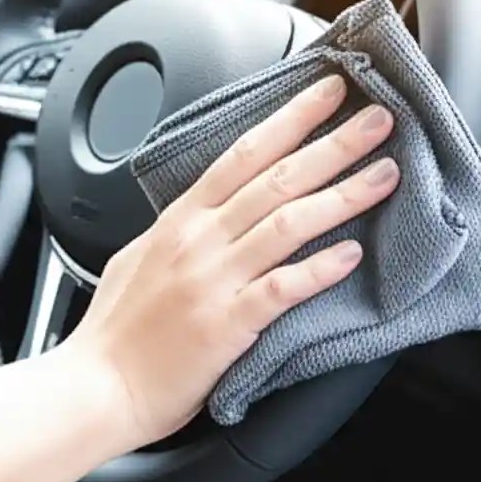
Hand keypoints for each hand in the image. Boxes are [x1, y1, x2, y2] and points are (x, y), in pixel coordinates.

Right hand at [59, 74, 399, 453]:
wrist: (96, 388)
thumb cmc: (116, 331)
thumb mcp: (140, 257)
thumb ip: (180, 230)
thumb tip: (208, 209)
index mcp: (181, 220)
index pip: (245, 152)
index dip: (291, 118)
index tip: (328, 92)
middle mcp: (200, 240)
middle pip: (277, 177)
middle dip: (333, 143)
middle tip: (377, 120)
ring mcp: (214, 280)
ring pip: (288, 222)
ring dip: (342, 195)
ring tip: (384, 176)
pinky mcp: (226, 325)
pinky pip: (281, 288)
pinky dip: (318, 269)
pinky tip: (351, 255)